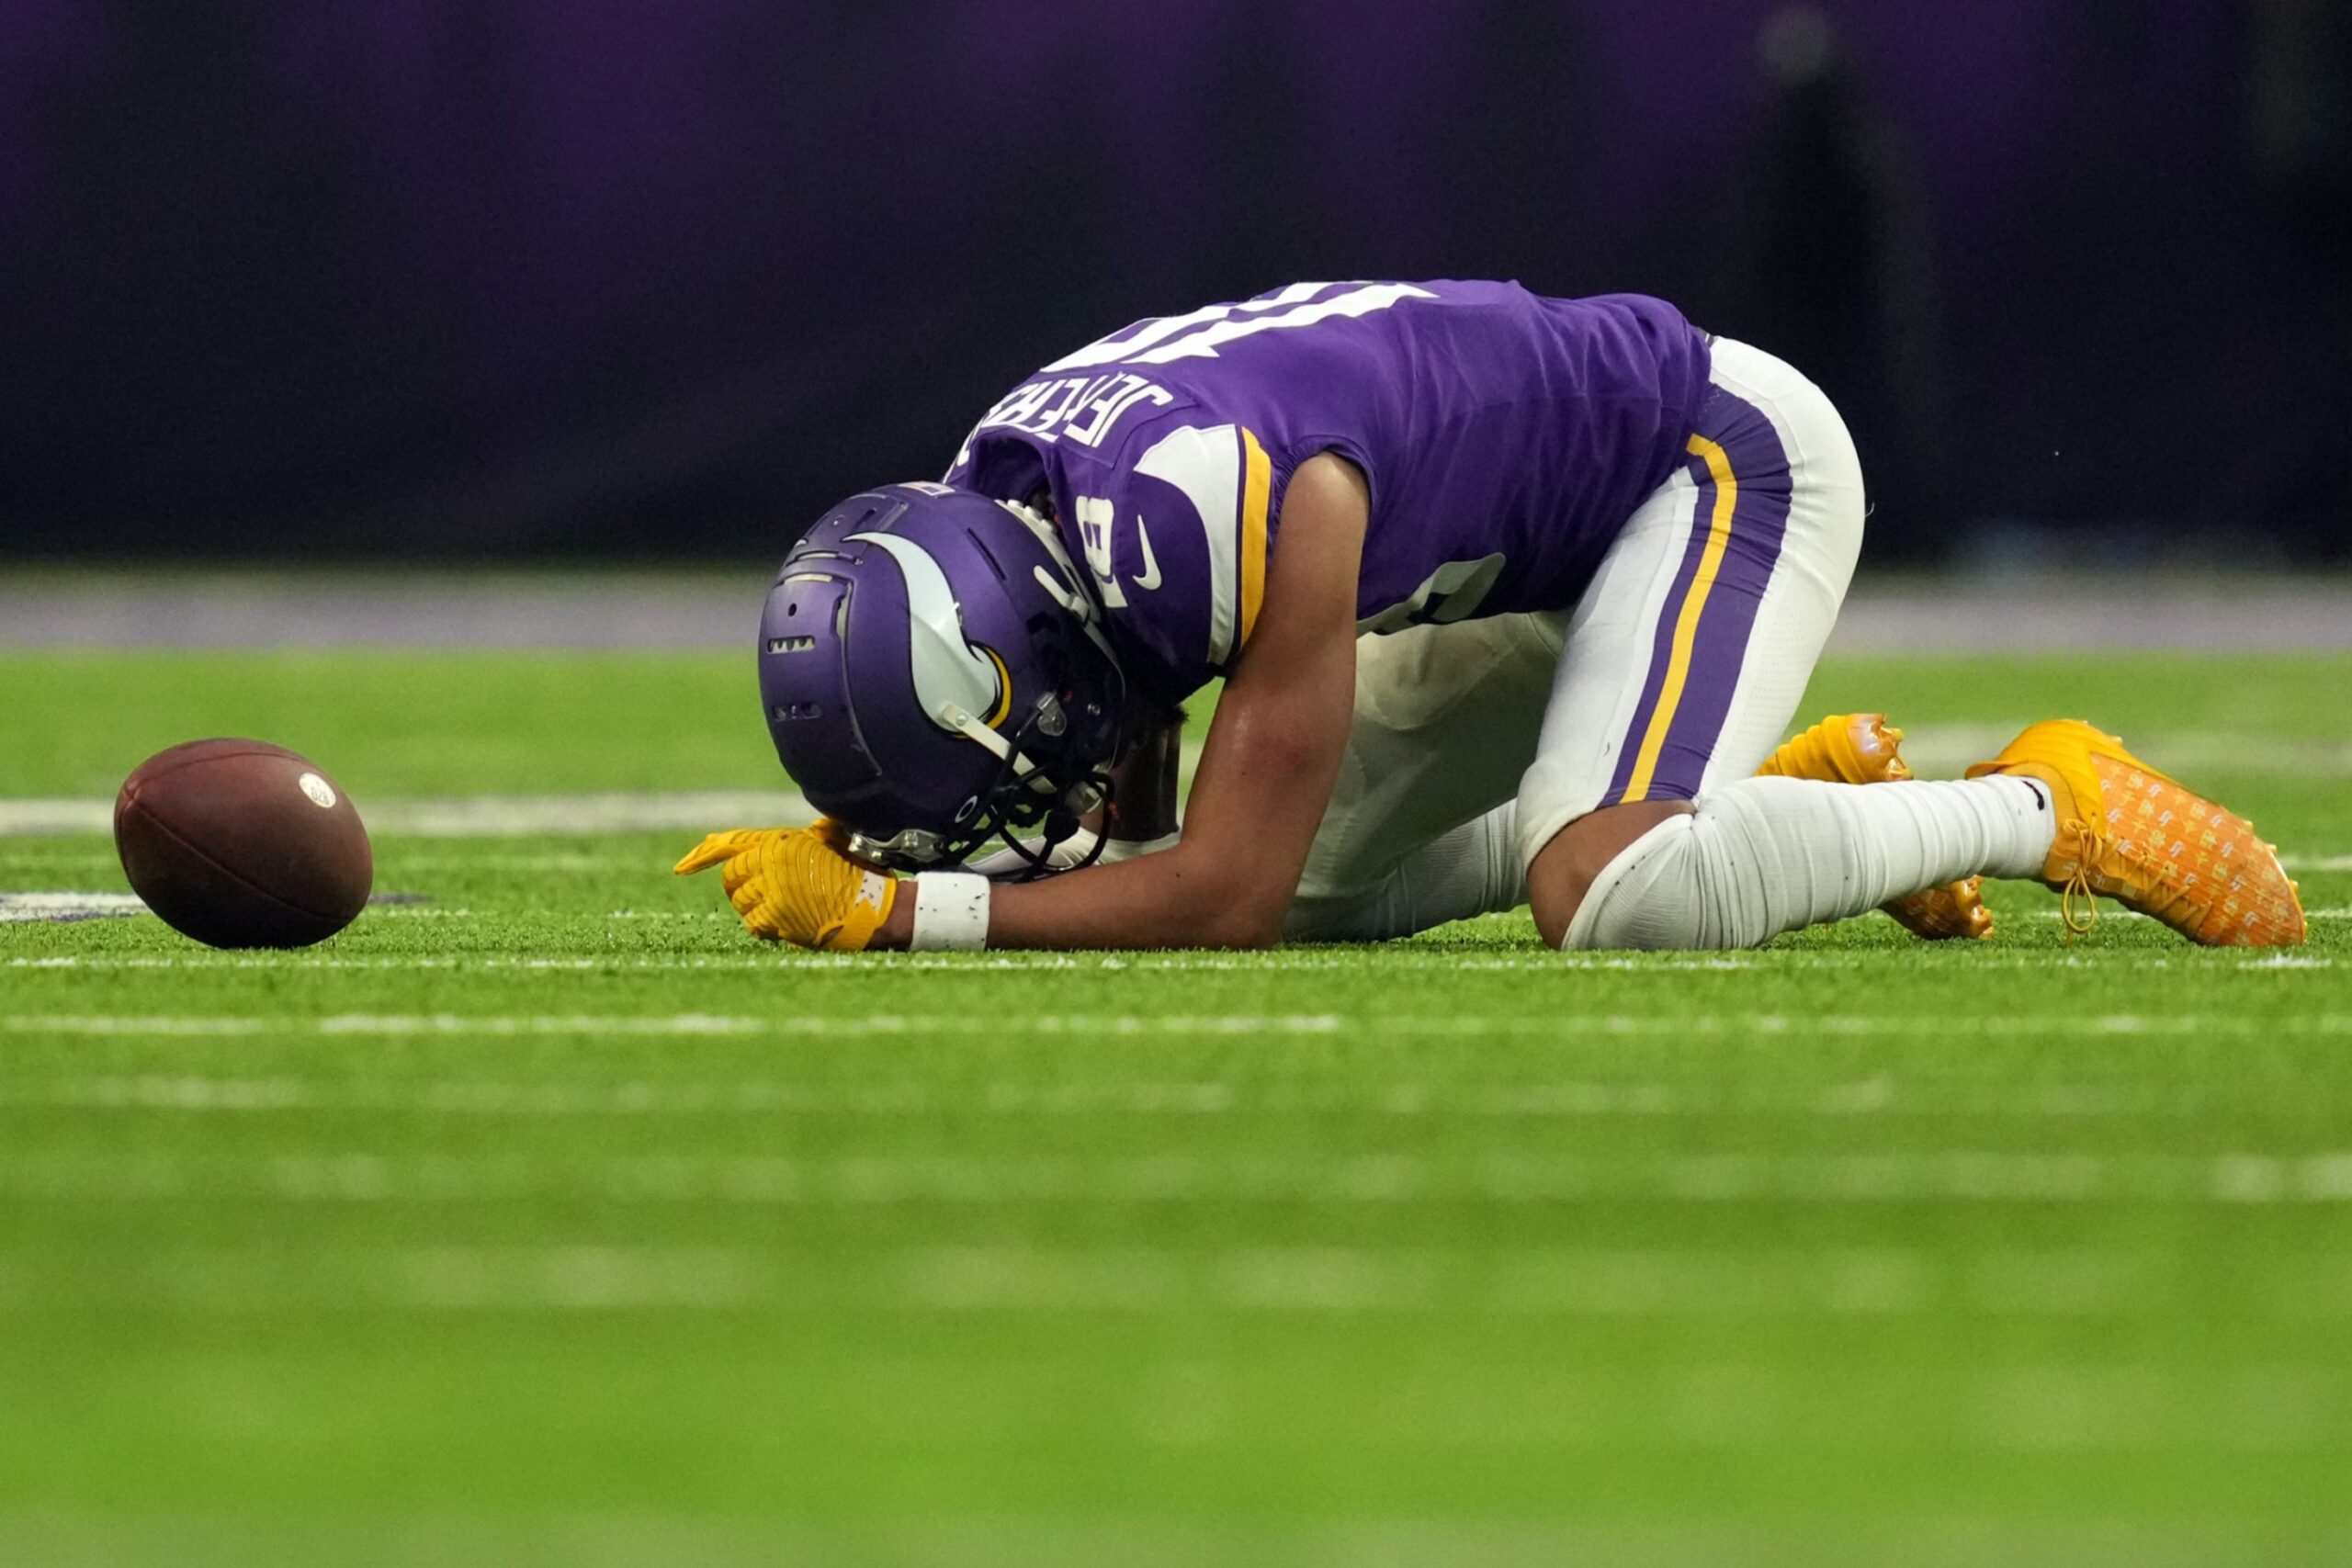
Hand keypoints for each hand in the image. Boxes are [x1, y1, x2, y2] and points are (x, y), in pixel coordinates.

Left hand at [672, 821, 897, 948]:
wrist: (871, 907)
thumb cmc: (853, 875)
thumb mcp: (825, 842)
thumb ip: (792, 839)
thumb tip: (758, 839)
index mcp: (781, 840)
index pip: (731, 844)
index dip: (701, 854)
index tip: (681, 867)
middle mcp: (771, 860)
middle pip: (731, 877)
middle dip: (743, 887)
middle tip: (766, 894)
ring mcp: (771, 888)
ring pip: (740, 901)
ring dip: (756, 907)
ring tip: (785, 907)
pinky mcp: (775, 914)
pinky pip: (753, 923)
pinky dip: (764, 926)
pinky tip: (786, 922)